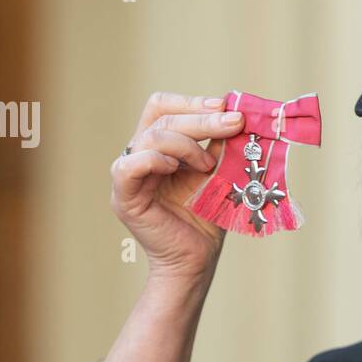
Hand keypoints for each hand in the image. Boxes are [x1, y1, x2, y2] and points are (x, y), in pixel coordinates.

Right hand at [110, 92, 245, 284]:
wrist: (197, 259)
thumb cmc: (206, 217)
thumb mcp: (219, 171)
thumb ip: (221, 144)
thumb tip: (238, 114)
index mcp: (157, 146)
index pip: (162, 107)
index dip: (192, 102)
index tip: (225, 107)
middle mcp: (138, 155)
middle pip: (160, 116)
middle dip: (201, 118)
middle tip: (234, 124)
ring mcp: (128, 175)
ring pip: (151, 137)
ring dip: (187, 144)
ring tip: (208, 165)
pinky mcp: (123, 197)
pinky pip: (129, 166)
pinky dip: (156, 160)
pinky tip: (176, 169)